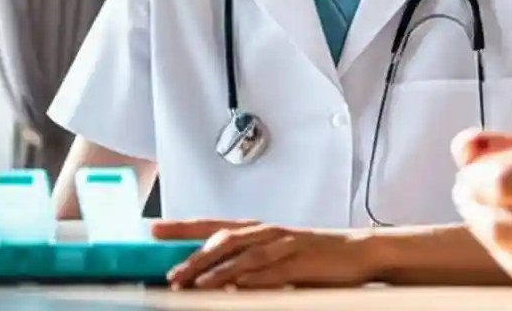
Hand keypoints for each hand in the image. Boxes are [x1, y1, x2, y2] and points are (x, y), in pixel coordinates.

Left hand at [151, 219, 376, 288]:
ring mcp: (285, 245)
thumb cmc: (316, 256)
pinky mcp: (302, 261)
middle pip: (222, 240)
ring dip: (217, 270)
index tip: (154, 229)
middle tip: (171, 274)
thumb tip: (212, 276)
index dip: (182, 226)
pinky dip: (253, 278)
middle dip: (194, 257)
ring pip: (244, 254)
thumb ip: (247, 263)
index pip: (212, 225)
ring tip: (195, 284)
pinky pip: (273, 270)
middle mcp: (267, 233)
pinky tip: (236, 286)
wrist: (358, 251)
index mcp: (258, 231)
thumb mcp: (276, 257)